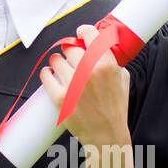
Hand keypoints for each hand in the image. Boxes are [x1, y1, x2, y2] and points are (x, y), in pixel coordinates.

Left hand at [39, 23, 130, 151]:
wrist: (106, 136)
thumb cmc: (115, 108)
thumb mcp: (122, 79)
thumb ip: (112, 60)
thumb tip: (99, 43)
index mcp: (107, 65)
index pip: (90, 33)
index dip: (83, 31)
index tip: (80, 33)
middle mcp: (89, 72)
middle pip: (71, 47)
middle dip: (71, 52)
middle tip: (72, 60)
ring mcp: (72, 85)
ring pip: (56, 59)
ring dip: (58, 63)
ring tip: (62, 70)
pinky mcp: (59, 97)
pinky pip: (45, 74)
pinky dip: (47, 74)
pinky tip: (51, 76)